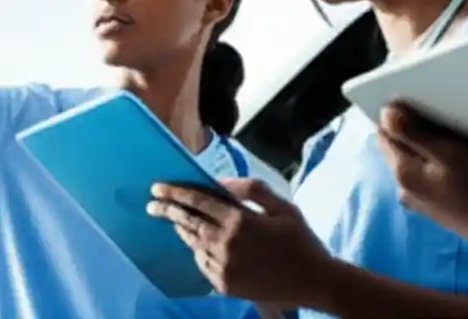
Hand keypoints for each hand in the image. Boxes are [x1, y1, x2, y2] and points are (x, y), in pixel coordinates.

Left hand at [147, 178, 331, 306]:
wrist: (315, 282)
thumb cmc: (301, 240)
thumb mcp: (282, 206)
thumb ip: (251, 190)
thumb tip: (220, 182)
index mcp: (240, 221)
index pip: (198, 201)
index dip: (175, 193)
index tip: (157, 187)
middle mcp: (227, 244)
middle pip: (188, 223)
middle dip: (167, 211)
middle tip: (152, 205)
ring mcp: (224, 268)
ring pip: (193, 244)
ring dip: (184, 231)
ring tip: (176, 222)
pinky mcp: (226, 286)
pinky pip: (203, 264)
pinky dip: (198, 252)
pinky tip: (200, 245)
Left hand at [376, 102, 467, 251]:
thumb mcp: (451, 154)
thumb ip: (414, 134)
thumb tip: (385, 113)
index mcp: (402, 173)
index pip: (385, 134)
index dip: (397, 116)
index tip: (419, 106)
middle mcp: (403, 189)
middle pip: (394, 149)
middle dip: (406, 131)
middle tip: (435, 120)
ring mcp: (417, 201)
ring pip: (408, 162)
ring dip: (418, 147)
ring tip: (444, 138)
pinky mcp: (432, 208)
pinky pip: (421, 176)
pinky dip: (427, 164)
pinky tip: (448, 162)